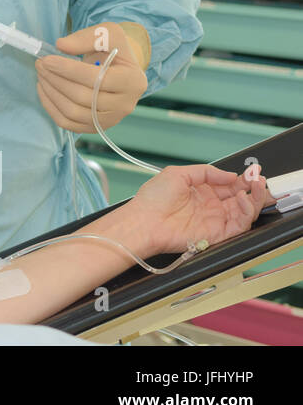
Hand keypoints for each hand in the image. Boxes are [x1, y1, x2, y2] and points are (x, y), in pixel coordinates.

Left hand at [35, 22, 147, 132]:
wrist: (120, 68)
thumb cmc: (112, 50)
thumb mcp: (106, 34)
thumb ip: (85, 38)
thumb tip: (61, 45)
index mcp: (132, 81)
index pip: (96, 80)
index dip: (68, 70)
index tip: (47, 59)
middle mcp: (125, 105)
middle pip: (83, 98)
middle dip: (55, 80)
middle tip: (40, 64)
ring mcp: (111, 119)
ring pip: (73, 113)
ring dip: (51, 93)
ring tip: (41, 75)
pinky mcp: (96, 127)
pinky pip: (68, 123)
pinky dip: (51, 107)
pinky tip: (43, 90)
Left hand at [129, 165, 273, 256]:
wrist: (144, 222)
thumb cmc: (153, 199)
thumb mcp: (178, 174)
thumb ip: (205, 172)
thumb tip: (230, 175)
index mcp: (202, 192)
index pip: (230, 185)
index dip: (243, 178)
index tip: (252, 170)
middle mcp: (211, 207)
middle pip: (242, 198)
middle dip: (254, 188)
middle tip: (259, 179)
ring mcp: (216, 220)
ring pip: (245, 211)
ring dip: (256, 198)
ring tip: (257, 186)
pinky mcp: (218, 234)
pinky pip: (240, 224)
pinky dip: (246, 212)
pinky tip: (242, 199)